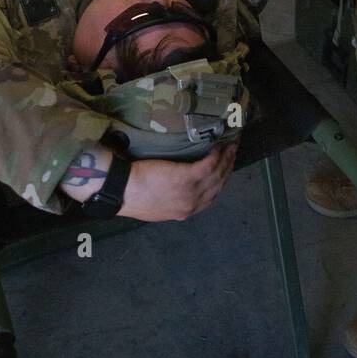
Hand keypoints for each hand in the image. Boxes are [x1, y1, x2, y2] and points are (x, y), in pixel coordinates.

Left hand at [119, 142, 237, 221]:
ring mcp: (190, 191)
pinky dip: (216, 156)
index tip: (225, 169)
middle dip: (228, 168)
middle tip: (233, 153)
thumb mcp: (158, 208)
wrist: (122, 192)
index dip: (221, 182)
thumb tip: (180, 190)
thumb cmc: (134, 197)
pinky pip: (207, 166)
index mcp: (185, 212)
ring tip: (231, 145)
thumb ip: (173, 201)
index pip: (211, 197)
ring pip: (216, 174)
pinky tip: (219, 147)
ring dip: (227, 159)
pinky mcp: (185, 177)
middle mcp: (192, 203)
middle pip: (218, 185)